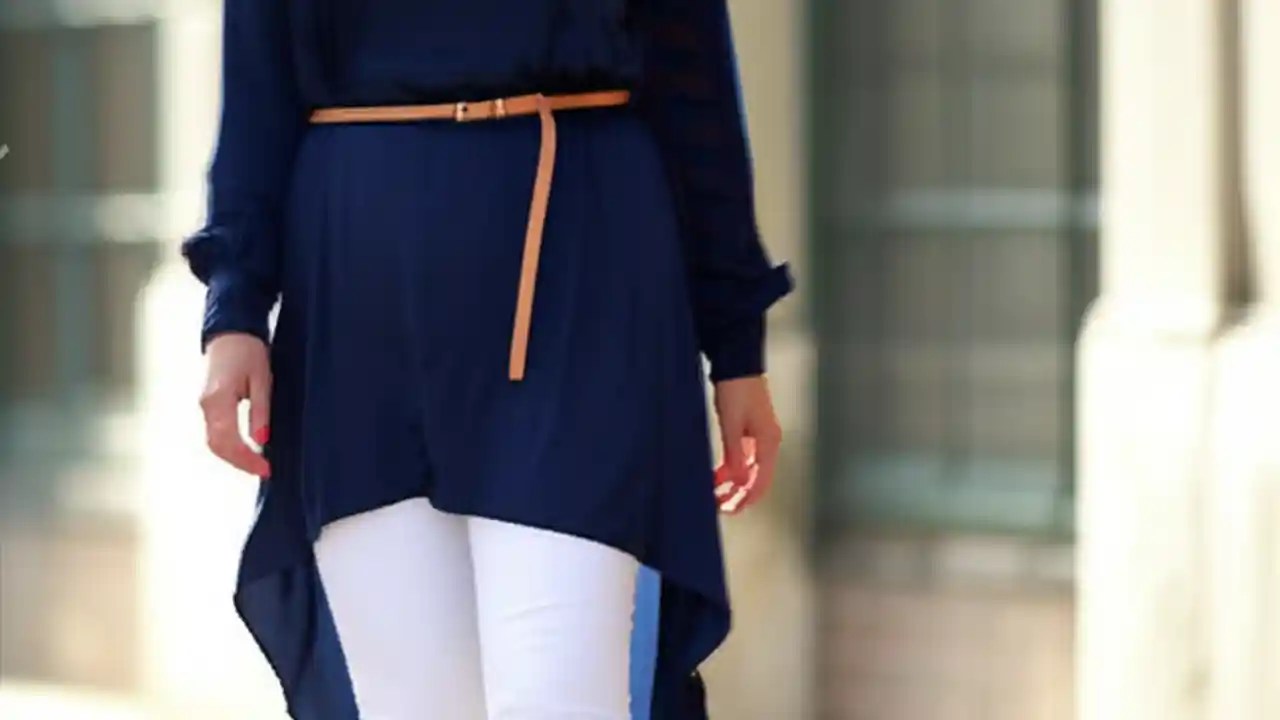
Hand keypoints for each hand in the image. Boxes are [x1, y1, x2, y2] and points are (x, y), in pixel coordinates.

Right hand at [200, 332, 271, 476]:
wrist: (230, 332)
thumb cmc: (248, 351)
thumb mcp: (262, 379)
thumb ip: (260, 410)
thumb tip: (261, 441)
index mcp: (218, 398)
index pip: (227, 440)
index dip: (246, 459)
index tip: (266, 469)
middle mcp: (205, 405)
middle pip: (217, 446)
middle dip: (240, 463)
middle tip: (264, 471)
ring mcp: (204, 405)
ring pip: (214, 441)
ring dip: (234, 457)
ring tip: (258, 464)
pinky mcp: (207, 404)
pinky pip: (215, 432)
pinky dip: (229, 446)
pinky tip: (247, 451)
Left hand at [712, 375, 781, 513]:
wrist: (737, 361)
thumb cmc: (735, 390)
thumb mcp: (732, 424)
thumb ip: (735, 455)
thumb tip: (737, 482)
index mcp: (768, 442)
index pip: (760, 480)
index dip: (746, 498)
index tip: (729, 509)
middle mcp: (769, 441)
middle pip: (758, 477)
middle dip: (740, 494)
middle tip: (720, 506)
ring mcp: (761, 435)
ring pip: (751, 468)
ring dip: (736, 482)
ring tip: (717, 492)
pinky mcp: (752, 428)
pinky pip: (746, 456)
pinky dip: (734, 467)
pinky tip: (720, 473)